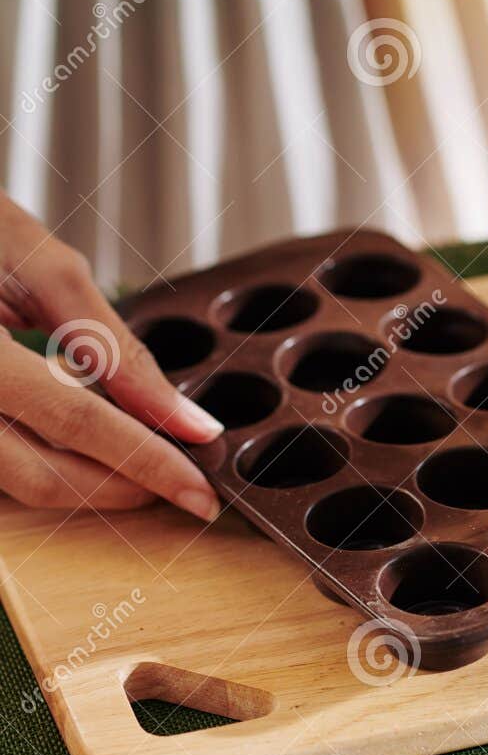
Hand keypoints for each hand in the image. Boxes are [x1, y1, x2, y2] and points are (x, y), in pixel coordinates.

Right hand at [0, 193, 222, 517]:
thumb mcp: (40, 265)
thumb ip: (112, 346)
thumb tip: (183, 418)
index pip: (72, 420)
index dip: (146, 461)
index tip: (200, 490)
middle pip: (40, 476)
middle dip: (121, 487)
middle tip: (179, 482)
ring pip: (18, 483)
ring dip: (88, 479)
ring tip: (137, 447)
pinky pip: (1, 467)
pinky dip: (48, 458)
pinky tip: (76, 431)